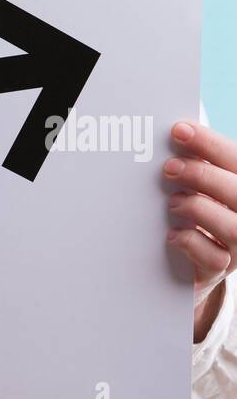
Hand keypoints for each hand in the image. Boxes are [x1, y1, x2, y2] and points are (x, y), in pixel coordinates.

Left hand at [165, 122, 236, 342]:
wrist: (193, 254)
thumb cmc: (196, 204)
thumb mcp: (199, 181)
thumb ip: (194, 160)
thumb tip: (172, 133)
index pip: (236, 158)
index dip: (210, 143)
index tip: (179, 130)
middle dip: (202, 175)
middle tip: (169, 167)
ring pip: (234, 228)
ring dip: (198, 209)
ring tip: (172, 202)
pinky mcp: (220, 268)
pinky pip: (214, 259)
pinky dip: (191, 243)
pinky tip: (172, 234)